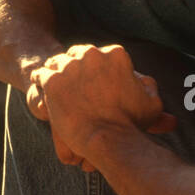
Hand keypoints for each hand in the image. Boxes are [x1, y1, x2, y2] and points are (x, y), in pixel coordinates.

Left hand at [30, 43, 176, 167]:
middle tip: (76, 84)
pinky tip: (43, 89)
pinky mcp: (52, 80)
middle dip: (78, 67)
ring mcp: (70, 66)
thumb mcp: (152, 102)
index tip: (96, 80)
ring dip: (58, 72)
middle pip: (79, 55)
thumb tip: (144, 82)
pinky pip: (41, 74)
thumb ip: (148, 87)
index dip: (98, 67)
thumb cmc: (132, 123)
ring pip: (58, 62)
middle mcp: (92, 54)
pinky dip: (41, 81)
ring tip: (59, 87)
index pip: (103, 54)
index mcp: (115, 54)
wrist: (108, 139)